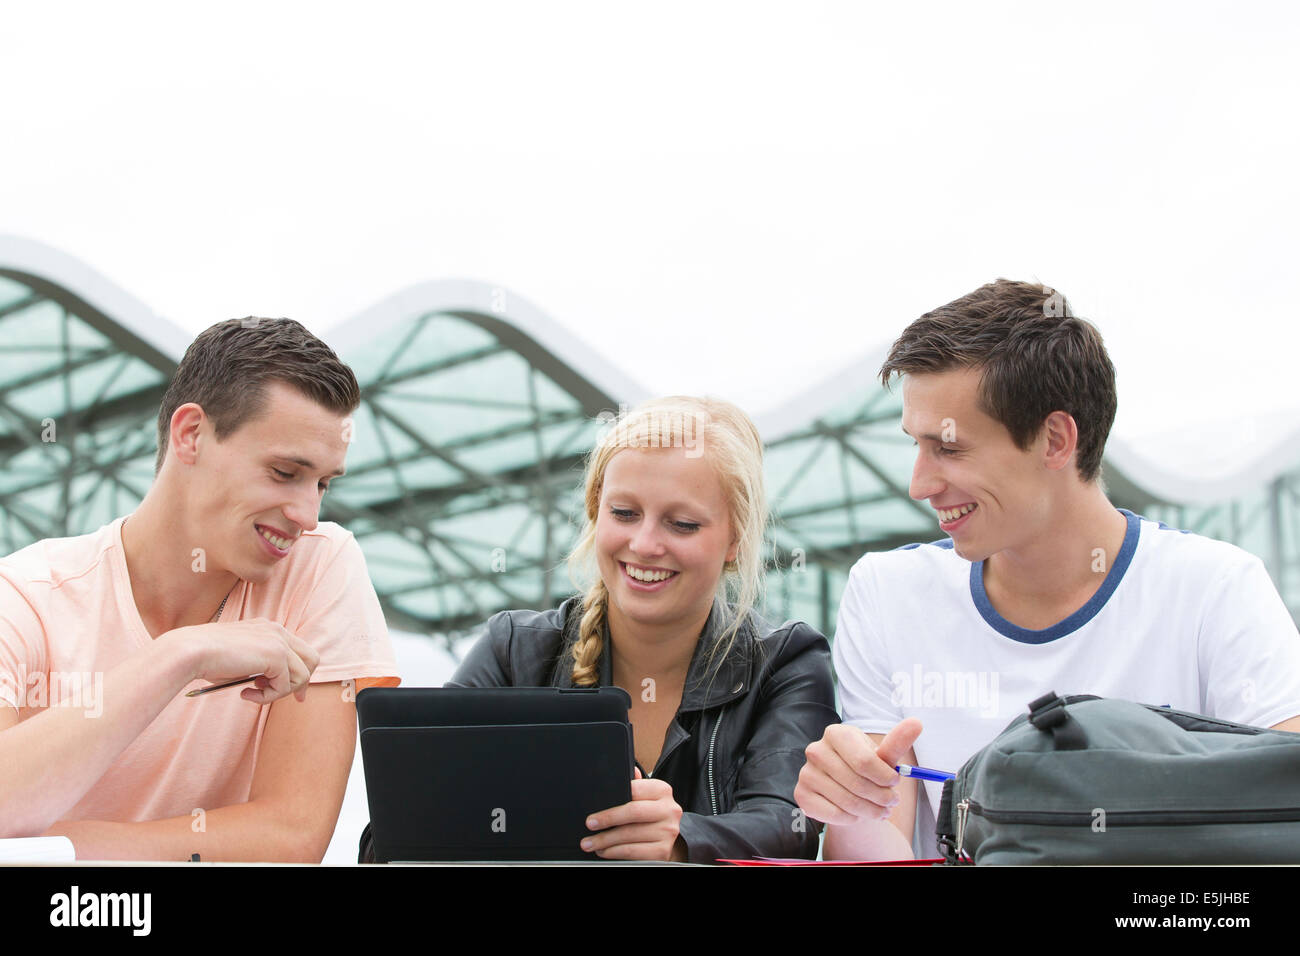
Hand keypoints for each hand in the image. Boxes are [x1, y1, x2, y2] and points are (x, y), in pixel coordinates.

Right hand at [164, 617, 320, 704]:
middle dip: (303, 683)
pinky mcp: (277, 655)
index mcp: (268, 628)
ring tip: (253, 693)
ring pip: (302, 675)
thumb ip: (259, 668)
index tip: (291, 692)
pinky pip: (286, 686)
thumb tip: (272, 685)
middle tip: (295, 700)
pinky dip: (268, 697)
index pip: (298, 650)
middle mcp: (277, 630)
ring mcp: (279, 641)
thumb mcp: (239, 661)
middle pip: (312, 659)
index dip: (298, 672)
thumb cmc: (206, 659)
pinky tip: (245, 693)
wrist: (190, 651)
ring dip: (279, 693)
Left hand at [581, 768, 684, 860]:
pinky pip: (633, 851)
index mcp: (662, 790)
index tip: (594, 809)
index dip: (613, 800)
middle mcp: (669, 809)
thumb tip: (628, 770)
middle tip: (589, 824)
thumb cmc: (650, 817)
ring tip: (591, 842)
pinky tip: (605, 851)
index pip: (634, 790)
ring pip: (629, 835)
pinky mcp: (663, 851)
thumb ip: (635, 785)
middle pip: (632, 812)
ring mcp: (668, 831)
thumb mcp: (646, 797)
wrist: (667, 842)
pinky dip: (614, 852)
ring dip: (605, 840)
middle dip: (606, 819)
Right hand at [794, 718, 922, 825]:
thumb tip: (916, 723)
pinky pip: (833, 814)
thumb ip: (897, 742)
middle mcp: (816, 750)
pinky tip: (857, 814)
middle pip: (858, 783)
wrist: (844, 788)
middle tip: (891, 802)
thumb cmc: (864, 769)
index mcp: (836, 733)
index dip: (885, 778)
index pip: (864, 761)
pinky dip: (851, 819)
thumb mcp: (881, 756)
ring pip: (848, 802)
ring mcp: (806, 772)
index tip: (895, 783)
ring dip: (871, 811)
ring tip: (880, 810)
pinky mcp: (801, 794)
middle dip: (882, 797)